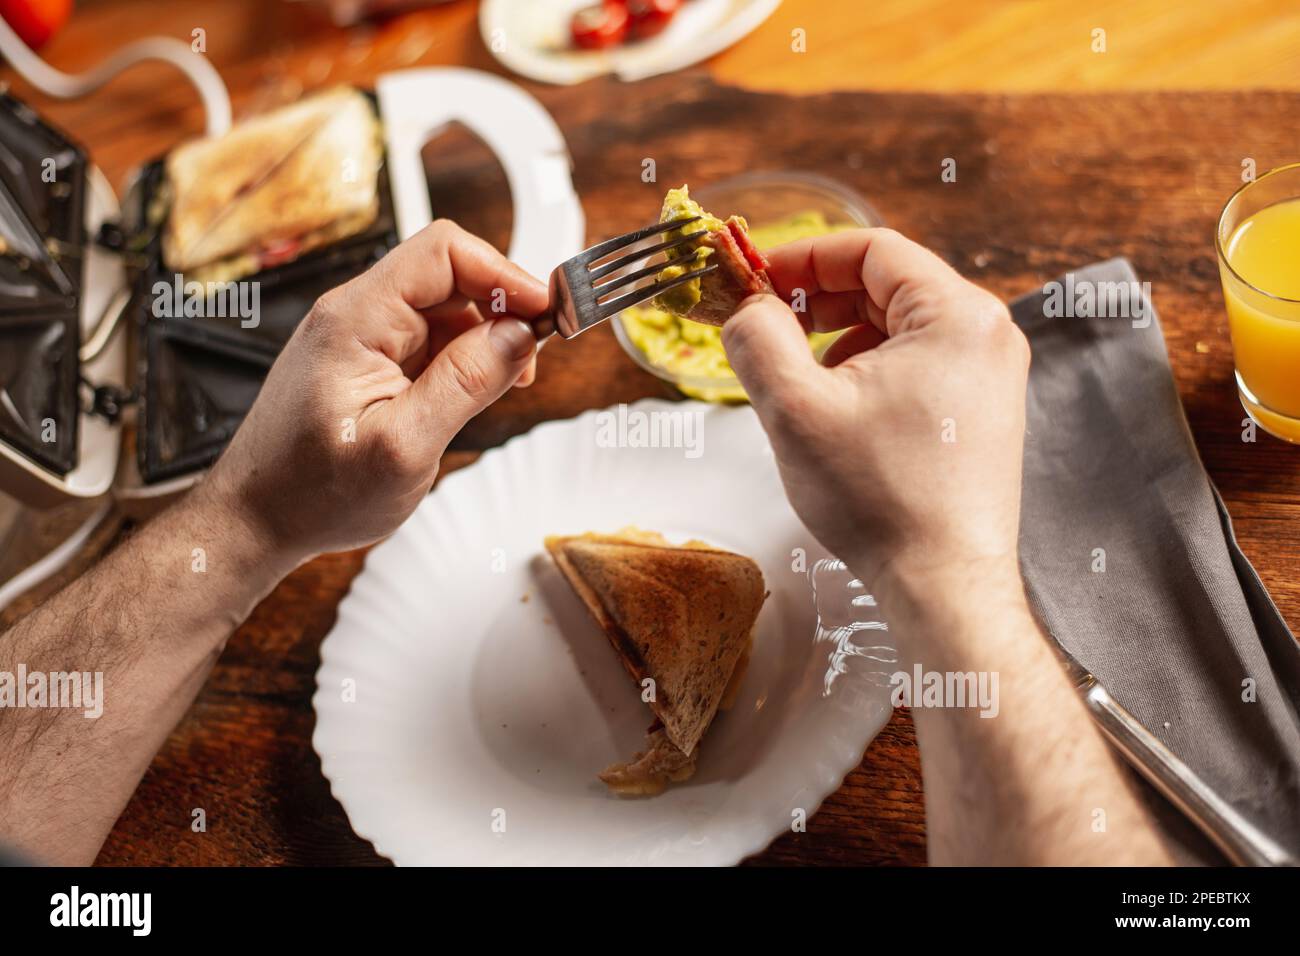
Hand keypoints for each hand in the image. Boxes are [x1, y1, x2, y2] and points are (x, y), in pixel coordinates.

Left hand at [200, 220, 546, 563]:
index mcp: (356, 320)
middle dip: (500, 309)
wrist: (255, 521)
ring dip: (483, 340)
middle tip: (530, 361)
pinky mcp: (364, 361)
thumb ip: (466, 383)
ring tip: (502, 387)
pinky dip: (460, 360)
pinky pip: (426, 340)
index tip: (545, 311)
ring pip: (442, 310)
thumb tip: (520, 336)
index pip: (443, 253)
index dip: (504, 273)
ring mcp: (358, 337)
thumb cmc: (311, 494)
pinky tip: (469, 396)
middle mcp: (354, 315)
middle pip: (448, 276)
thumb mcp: (405, 447)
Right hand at [722, 228, 1030, 598]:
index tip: (756, 281)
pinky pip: (917, 365)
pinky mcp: (981, 414)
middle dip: (818, 302)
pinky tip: (837, 410)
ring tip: (799, 380)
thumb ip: (758, 340)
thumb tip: (746, 310)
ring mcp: (991, 377)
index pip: (871, 249)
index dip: (803, 258)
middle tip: (766, 325)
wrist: (942, 584)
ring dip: (840, 339)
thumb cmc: (881, 500)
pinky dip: (868, 371)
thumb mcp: (795, 409)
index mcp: (958, 315)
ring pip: (899, 328)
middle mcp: (988, 335)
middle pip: (888, 284)